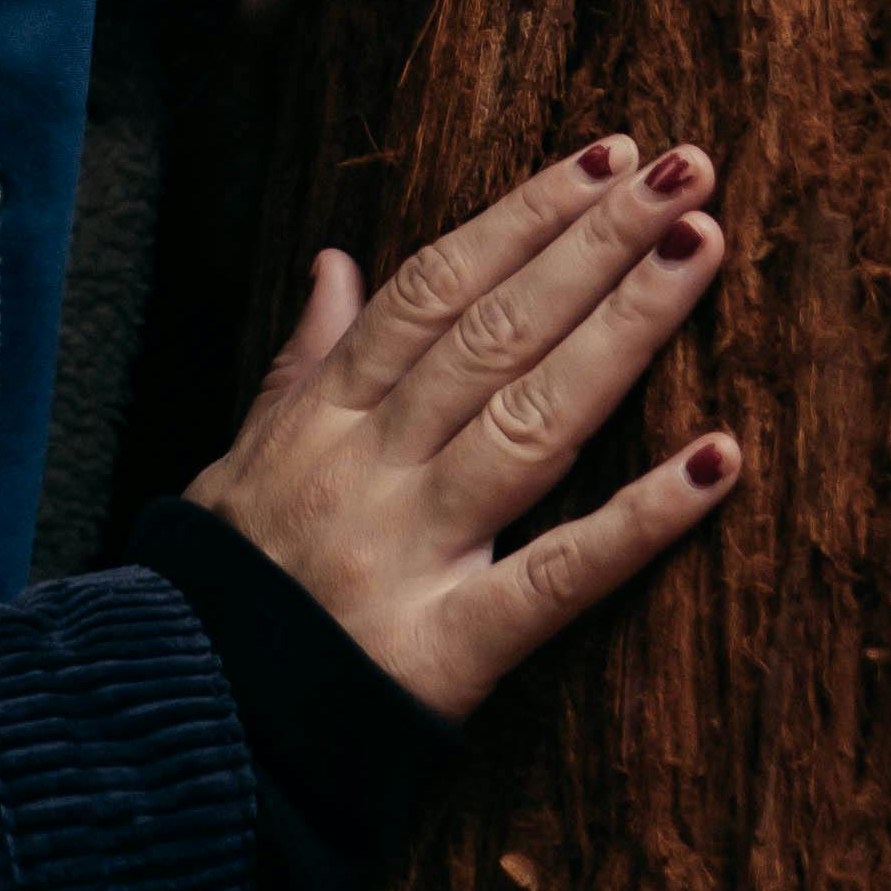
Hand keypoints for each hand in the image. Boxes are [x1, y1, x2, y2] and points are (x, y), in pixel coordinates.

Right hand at [184, 134, 742, 720]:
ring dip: (625, 330)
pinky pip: (559, 575)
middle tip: (686, 170)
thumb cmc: (220, 593)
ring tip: (701, 251)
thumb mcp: (242, 462)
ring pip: (532, 421)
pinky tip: (717, 459)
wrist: (174, 732)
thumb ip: (301, 363)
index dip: (522, 218)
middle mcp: (370, 470)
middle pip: (495, 334)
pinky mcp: (448, 649)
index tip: (605, 158)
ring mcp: (410, 554)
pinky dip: (641, 519)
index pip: (435, 292)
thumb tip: (335, 262)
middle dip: (593, 243)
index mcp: (324, 421)